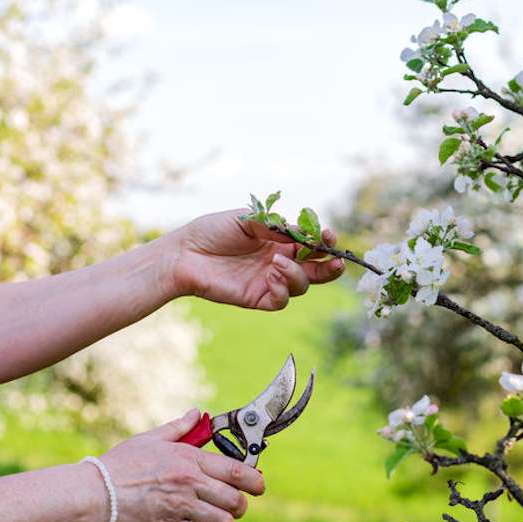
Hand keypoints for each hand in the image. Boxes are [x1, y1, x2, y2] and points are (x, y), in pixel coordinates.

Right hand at [87, 409, 263, 521]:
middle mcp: (190, 483)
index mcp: (190, 459)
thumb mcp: (152, 439)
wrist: (94, 492)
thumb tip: (197, 413)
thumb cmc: (121, 464)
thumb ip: (180, 428)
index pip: (236, 470)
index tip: (259, 486)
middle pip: (235, 500)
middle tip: (232, 508)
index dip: (255, 480)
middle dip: (239, 507)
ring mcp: (181, 506)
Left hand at [165, 208, 344, 309]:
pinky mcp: (258, 298)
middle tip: (337, 261)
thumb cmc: (212, 231)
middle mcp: (279, 262)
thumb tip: (304, 234)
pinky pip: (282, 300)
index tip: (329, 236)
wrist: (185, 253)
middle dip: (331, 267)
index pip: (312, 245)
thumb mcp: (248, 219)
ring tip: (277, 263)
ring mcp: (270, 281)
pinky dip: (283, 288)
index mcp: (280, 241)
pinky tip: (271, 276)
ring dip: (297, 273)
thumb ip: (276, 226)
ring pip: (302, 285)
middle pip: (317, 270)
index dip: (325, 242)